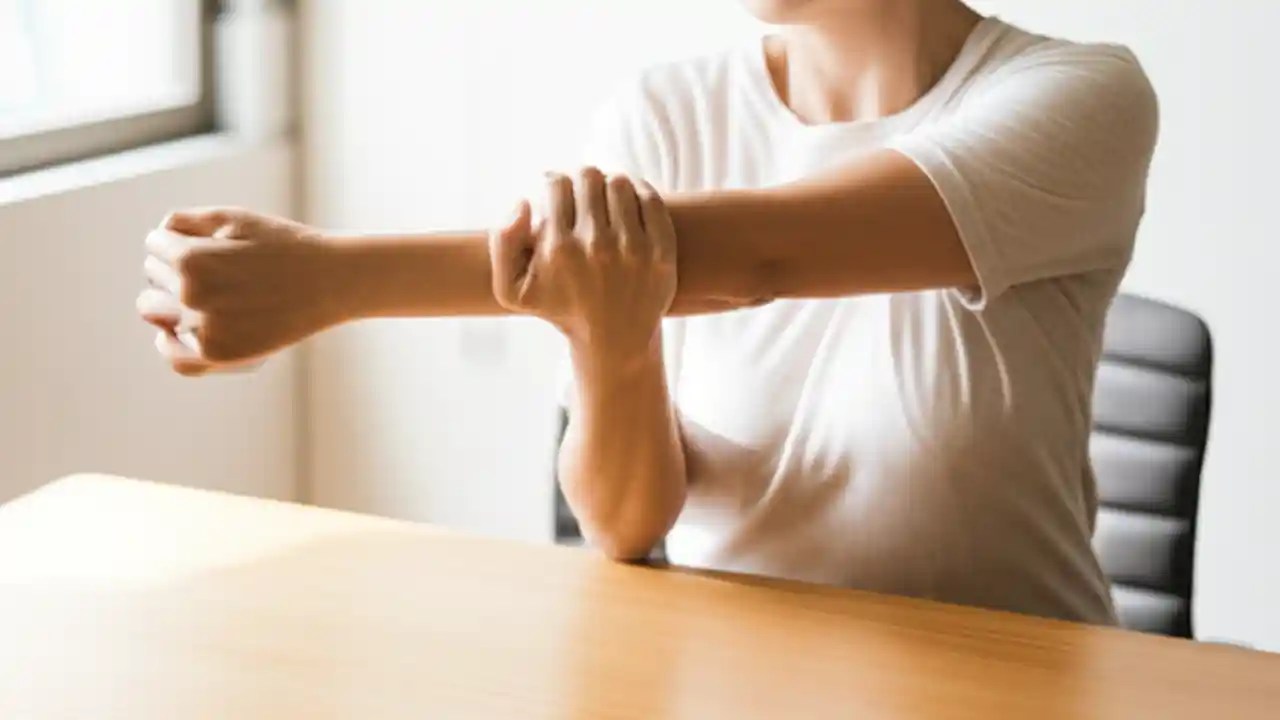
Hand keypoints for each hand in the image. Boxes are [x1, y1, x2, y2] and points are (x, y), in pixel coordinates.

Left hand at [137, 208, 339, 374]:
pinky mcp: (219, 355)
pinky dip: (169, 342)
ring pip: (153, 312)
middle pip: (153, 277)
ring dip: (169, 301)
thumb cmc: (284, 245)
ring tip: (201, 298)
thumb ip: (186, 220)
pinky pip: (173, 356)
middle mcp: (190, 295)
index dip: (180, 240)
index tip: (211, 245)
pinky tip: (179, 333)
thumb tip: (157, 235)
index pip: (154, 244)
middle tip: (215, 271)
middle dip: (175, 269)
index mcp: (190, 258)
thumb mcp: (236, 217)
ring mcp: (203, 329)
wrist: (330, 282)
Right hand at [489, 168, 676, 366]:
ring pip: (619, 182)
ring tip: (604, 198)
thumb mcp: (512, 290)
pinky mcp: (661, 252)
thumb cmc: (561, 309)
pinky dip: (638, 189)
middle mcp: (596, 246)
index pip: (556, 183)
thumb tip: (524, 201)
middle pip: (588, 176)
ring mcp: (633, 249)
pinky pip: (650, 199)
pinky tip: (628, 198)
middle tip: (581, 195)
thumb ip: (503, 243)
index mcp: (559, 250)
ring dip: (608, 183)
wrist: (613, 341)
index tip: (558, 195)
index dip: (554, 183)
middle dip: (580, 180)